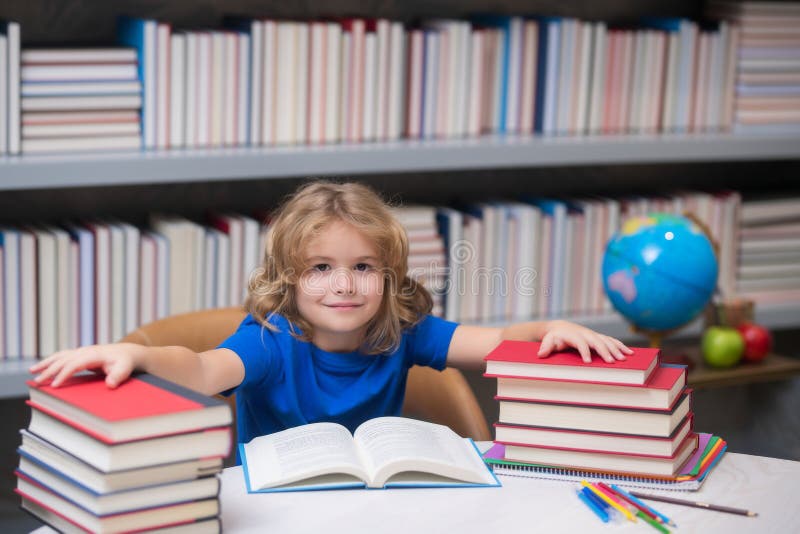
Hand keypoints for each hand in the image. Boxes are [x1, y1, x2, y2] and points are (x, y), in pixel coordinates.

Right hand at [29, 343, 144, 387]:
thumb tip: (109, 385)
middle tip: (37, 382)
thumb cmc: (125, 362)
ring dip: (45, 364)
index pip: (75, 364)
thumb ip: (118, 377)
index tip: (55, 385)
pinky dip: (50, 362)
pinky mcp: (79, 355)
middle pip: (63, 360)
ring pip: (59, 356)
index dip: (64, 374)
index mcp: (94, 354)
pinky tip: (41, 368)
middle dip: (49, 371)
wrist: (126, 353)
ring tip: (32, 372)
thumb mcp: (125, 369)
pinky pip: (61, 357)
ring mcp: (81, 352)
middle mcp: (85, 351)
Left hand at [537, 320, 632, 362]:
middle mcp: (586, 333)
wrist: (560, 327)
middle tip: (612, 362)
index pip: (580, 343)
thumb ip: (546, 347)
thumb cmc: (554, 337)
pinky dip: (621, 346)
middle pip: (597, 341)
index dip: (584, 351)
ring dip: (616, 349)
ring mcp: (593, 335)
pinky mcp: (598, 337)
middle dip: (605, 351)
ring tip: (624, 358)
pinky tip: (629, 353)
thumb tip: (541, 354)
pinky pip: (611, 340)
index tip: (588, 361)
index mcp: (574, 335)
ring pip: (607, 340)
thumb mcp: (548, 341)